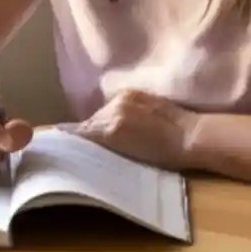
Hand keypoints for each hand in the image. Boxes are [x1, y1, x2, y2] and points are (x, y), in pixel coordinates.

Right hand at [62, 89, 199, 169]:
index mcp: (110, 129)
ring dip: (102, 123)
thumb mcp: (127, 159)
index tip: (59, 143)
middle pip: (88, 122)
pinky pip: (114, 104)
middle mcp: (113, 109)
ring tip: (110, 136)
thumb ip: (104, 149)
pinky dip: (114, 113)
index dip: (68, 138)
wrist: (191, 137)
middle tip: (89, 146)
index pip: (78, 131)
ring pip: (101, 112)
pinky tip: (122, 123)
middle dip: (87, 133)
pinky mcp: (133, 92)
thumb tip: (83, 146)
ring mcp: (123, 99)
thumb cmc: (162, 156)